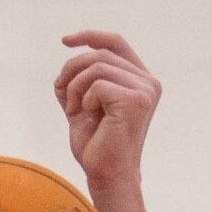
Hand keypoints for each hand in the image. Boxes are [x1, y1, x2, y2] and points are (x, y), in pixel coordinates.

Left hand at [55, 32, 160, 193]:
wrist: (106, 175)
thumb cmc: (95, 147)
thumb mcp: (83, 107)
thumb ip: (80, 83)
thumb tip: (70, 57)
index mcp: (139, 80)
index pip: (115, 44)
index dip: (90, 36)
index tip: (65, 40)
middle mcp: (147, 82)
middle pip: (100, 54)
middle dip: (72, 71)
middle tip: (64, 97)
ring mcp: (144, 90)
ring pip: (97, 67)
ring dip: (75, 88)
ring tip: (74, 110)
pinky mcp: (136, 100)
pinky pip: (97, 85)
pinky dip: (83, 99)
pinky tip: (86, 117)